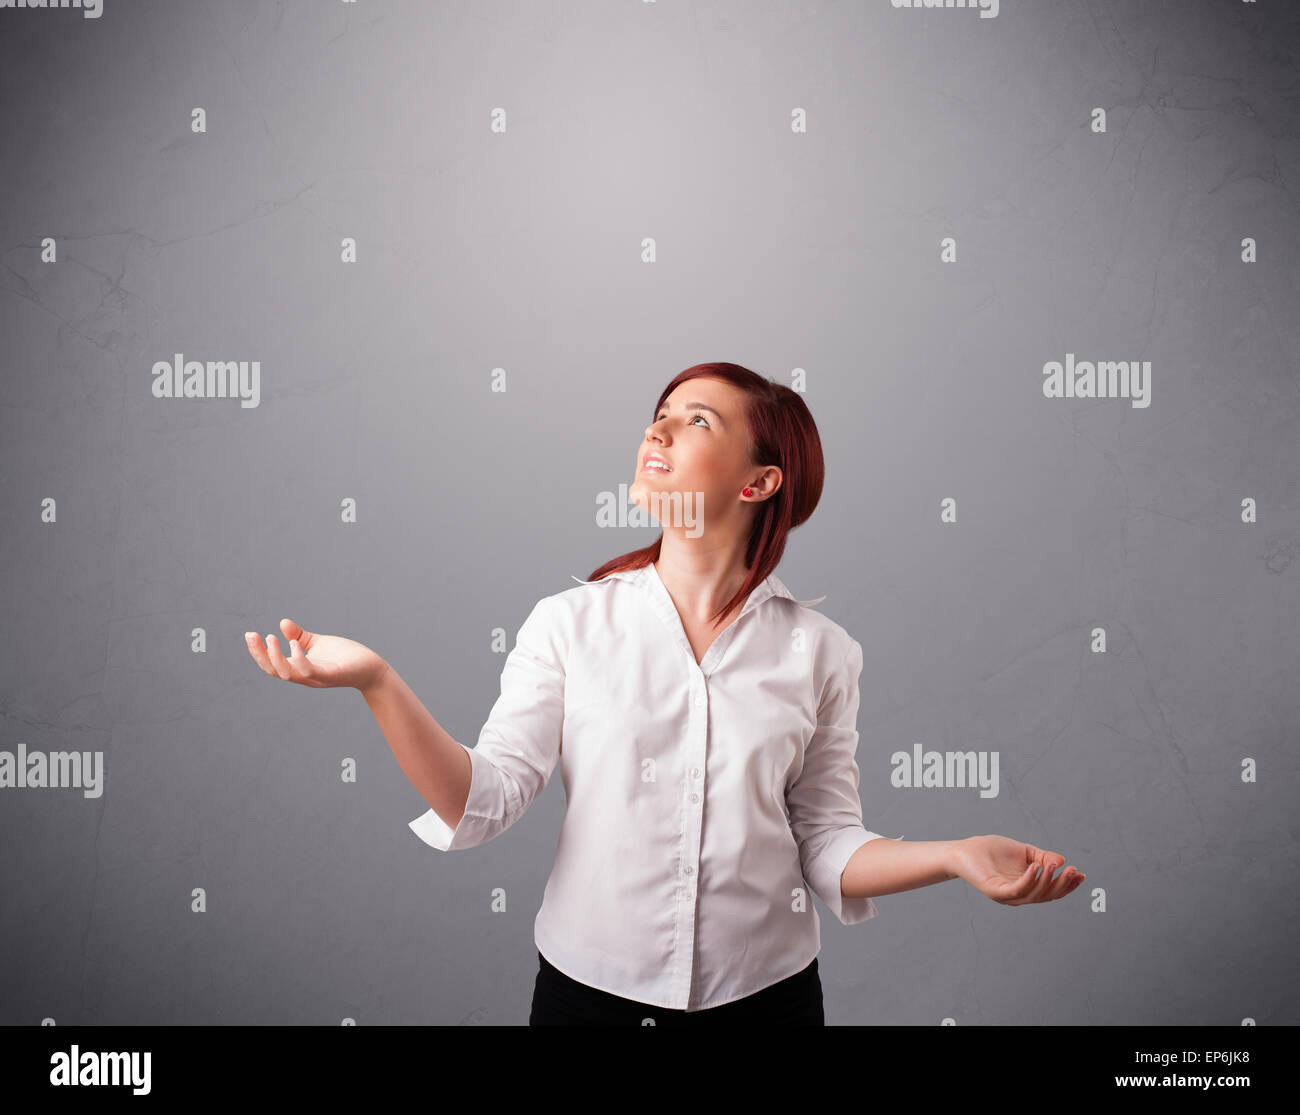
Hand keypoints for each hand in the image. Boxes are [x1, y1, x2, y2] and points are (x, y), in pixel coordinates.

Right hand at [244, 618, 388, 691]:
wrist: (372, 668)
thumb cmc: (345, 657)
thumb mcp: (318, 643)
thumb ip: (299, 636)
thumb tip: (282, 623)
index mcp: (299, 669)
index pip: (272, 665)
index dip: (258, 652)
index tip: (249, 635)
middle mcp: (305, 676)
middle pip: (274, 670)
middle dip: (260, 654)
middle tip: (252, 635)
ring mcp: (317, 677)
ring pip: (289, 674)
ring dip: (276, 657)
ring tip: (271, 638)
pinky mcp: (332, 675)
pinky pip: (311, 671)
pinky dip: (300, 659)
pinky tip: (295, 644)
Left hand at [950, 835, 1085, 905]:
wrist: (966, 849)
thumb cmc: (992, 851)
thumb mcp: (1024, 851)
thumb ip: (1042, 857)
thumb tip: (1062, 862)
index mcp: (1027, 887)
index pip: (1051, 892)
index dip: (1068, 885)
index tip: (1081, 874)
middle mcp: (1019, 895)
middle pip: (1047, 896)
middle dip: (1062, 885)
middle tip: (1073, 871)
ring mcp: (1007, 895)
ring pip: (1034, 895)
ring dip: (1048, 881)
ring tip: (1054, 866)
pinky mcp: (995, 891)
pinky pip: (1016, 890)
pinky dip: (1029, 880)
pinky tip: (1036, 867)